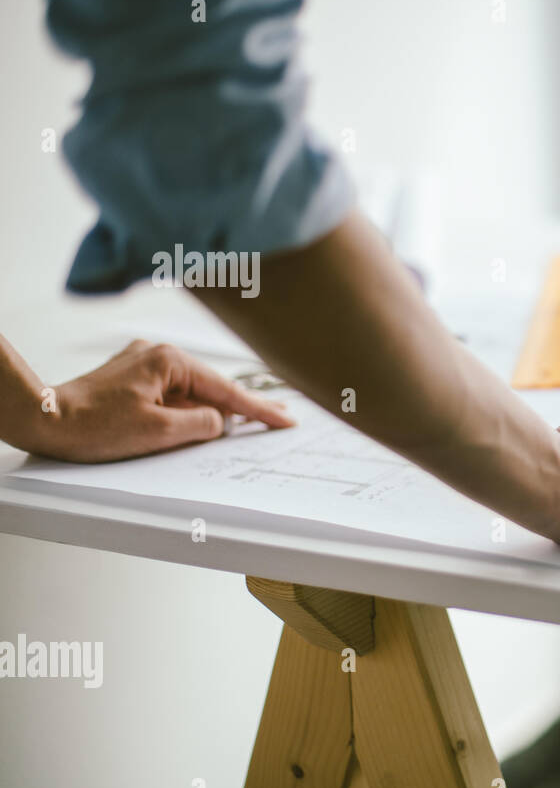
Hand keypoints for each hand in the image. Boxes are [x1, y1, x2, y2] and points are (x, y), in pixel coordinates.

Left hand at [33, 340, 294, 462]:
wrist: (45, 419)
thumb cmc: (93, 425)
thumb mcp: (159, 432)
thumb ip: (201, 424)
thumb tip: (220, 422)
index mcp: (170, 362)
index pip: (227, 390)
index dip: (260, 409)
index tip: (285, 419)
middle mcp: (158, 355)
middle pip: (213, 385)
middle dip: (248, 403)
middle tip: (282, 413)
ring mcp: (144, 365)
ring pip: (193, 390)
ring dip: (220, 407)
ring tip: (254, 418)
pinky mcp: (132, 379)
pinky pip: (174, 393)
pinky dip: (194, 406)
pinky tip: (209, 417)